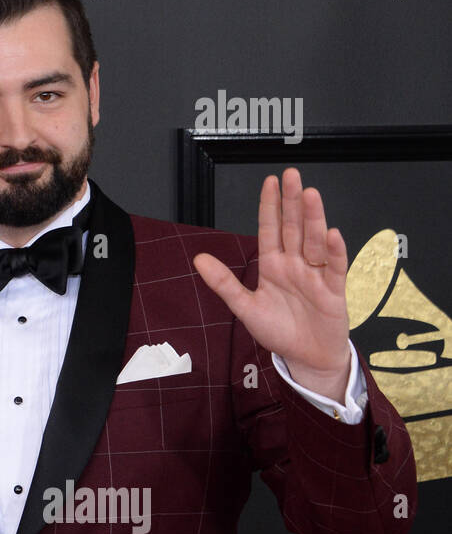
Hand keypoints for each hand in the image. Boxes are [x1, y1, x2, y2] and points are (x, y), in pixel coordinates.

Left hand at [193, 168, 350, 402]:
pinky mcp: (333, 290)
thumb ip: (224, 283)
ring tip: (310, 195)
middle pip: (294, 228)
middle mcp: (295, 265)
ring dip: (313, 218)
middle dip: (292, 202)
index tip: (270, 181)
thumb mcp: (245, 307)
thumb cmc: (278, 331)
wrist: (306, 357)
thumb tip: (199, 259)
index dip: (270, 206)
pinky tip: (331, 234)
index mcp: (273, 265)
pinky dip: (333, 252)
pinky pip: (334, 268)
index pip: (270, 229)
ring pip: (314, 241)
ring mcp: (315, 275)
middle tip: (291, 176)